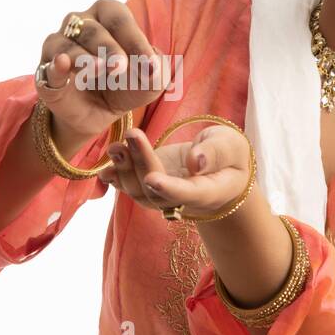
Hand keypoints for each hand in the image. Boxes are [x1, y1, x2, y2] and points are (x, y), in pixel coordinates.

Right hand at [35, 0, 172, 142]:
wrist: (99, 114)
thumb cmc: (125, 85)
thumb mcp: (149, 82)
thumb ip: (156, 73)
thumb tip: (152, 69)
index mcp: (105, 17)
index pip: (118, 18)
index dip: (134, 38)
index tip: (149, 64)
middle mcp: (78, 26)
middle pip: (92, 29)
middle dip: (109, 48)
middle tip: (121, 67)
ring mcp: (58, 49)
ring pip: (68, 46)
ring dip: (85, 58)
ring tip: (100, 70)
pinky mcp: (45, 75)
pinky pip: (48, 69)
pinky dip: (56, 67)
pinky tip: (63, 64)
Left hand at [98, 124, 250, 218]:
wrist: (218, 170)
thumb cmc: (229, 157)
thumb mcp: (232, 147)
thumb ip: (215, 153)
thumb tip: (195, 161)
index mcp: (206, 193)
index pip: (186, 194)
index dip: (169, 189)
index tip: (152, 178)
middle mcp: (179, 200)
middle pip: (155, 190)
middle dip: (141, 163)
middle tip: (132, 134)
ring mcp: (159, 194)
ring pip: (137, 190)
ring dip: (123, 170)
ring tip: (115, 147)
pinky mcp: (145, 183)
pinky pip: (127, 185)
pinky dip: (114, 178)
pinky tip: (102, 168)